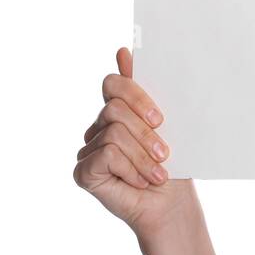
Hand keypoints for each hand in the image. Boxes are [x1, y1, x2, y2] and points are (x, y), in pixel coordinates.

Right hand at [74, 48, 197, 239]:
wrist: (171, 203)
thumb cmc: (172, 164)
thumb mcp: (166, 124)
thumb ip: (145, 90)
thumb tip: (123, 50)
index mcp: (118, 111)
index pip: (113, 84)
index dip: (136, 94)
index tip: (161, 118)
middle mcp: (98, 127)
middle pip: (115, 107)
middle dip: (146, 131)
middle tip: (165, 152)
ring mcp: (87, 149)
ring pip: (114, 132)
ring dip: (143, 155)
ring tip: (158, 173)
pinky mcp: (83, 171)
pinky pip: (106, 154)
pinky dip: (130, 168)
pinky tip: (140, 181)